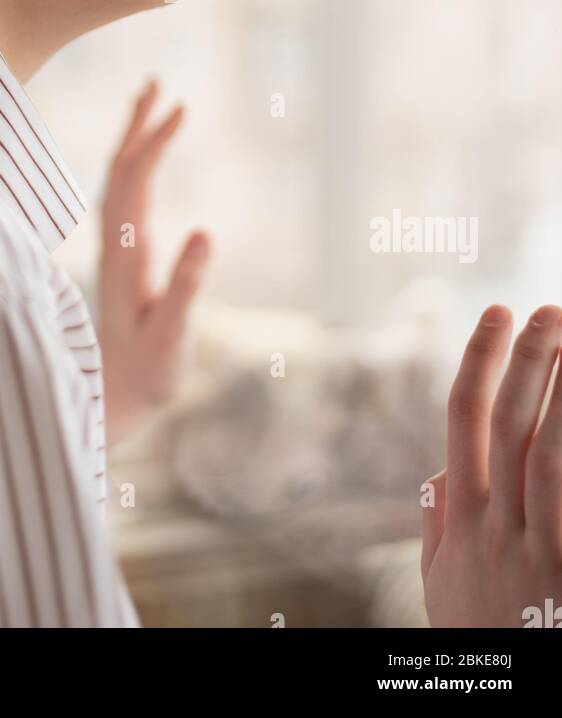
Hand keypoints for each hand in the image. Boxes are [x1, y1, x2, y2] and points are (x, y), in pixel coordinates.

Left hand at [97, 78, 210, 446]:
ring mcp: (113, 249)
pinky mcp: (119, 258)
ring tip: (151, 103)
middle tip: (159, 81)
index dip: (154, 140)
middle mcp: (114, 244)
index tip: (180, 107)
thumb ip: (186, 285)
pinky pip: (121, 196)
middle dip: (136, 123)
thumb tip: (206, 231)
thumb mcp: (172, 335)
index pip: (135, 180)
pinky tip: (143, 158)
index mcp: (126, 254)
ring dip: (132, 139)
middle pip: (118, 168)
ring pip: (115, 180)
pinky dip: (132, 165)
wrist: (110, 400)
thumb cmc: (146, 374)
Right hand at [422, 303, 561, 626]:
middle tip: (550, 308)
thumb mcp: (444, 591)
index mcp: (461, 519)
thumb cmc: (482, 644)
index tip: (498, 312)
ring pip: (552, 455)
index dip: (479, 359)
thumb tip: (438, 475)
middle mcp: (497, 526)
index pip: (463, 417)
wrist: (510, 695)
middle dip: (531, 360)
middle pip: (511, 424)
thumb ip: (437, 528)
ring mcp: (538, 550)